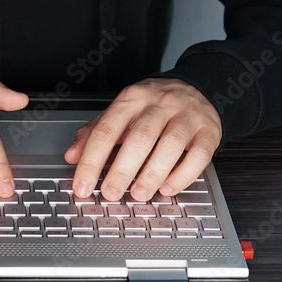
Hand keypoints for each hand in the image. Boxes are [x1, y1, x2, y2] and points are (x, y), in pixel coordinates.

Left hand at [65, 78, 221, 200]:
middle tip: (111, 193)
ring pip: (170, 145)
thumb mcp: (122, 113)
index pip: (107, 130)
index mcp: (132, 99)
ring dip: (152, 174)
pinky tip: (168, 188)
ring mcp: (187, 116)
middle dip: (122, 170)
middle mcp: (160, 104)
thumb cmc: (154, 106)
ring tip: (139, 194)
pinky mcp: (209, 130)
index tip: (82, 186)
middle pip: (139, 137)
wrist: (198, 88)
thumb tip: (71, 155)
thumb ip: (95, 133)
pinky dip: (183, 175)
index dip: (92, 161)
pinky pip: (199, 155)